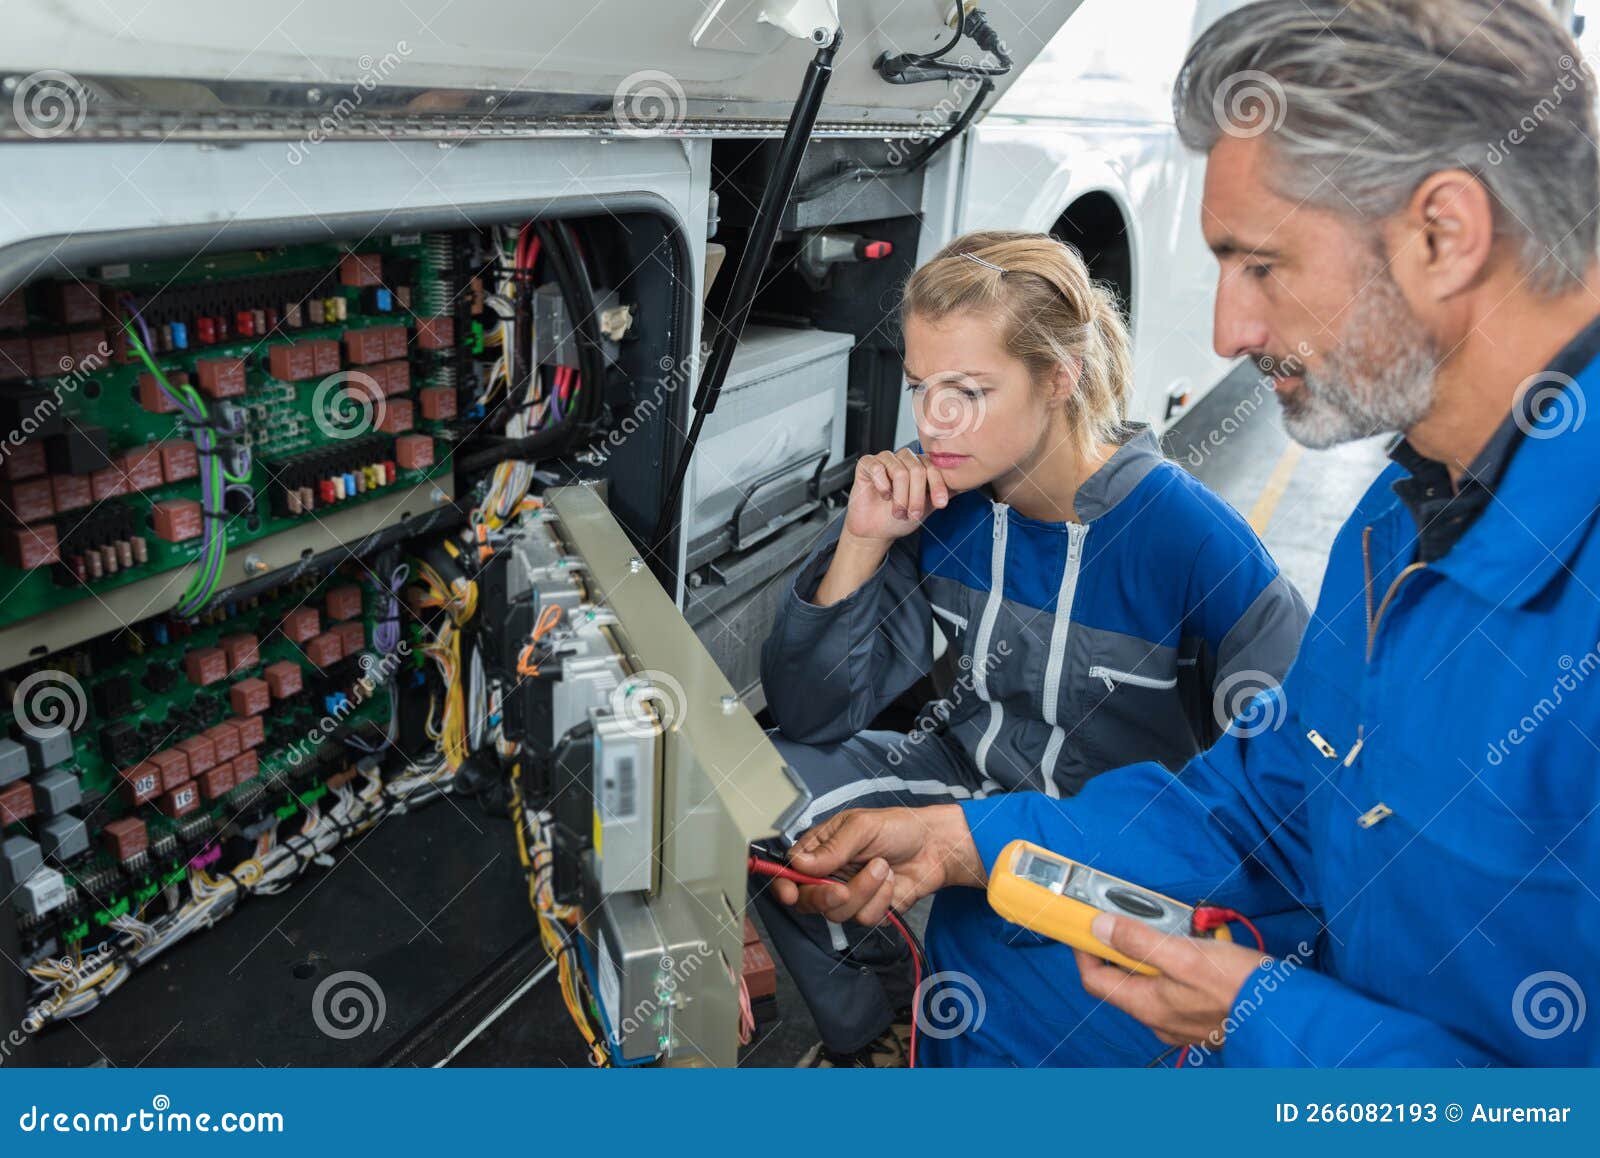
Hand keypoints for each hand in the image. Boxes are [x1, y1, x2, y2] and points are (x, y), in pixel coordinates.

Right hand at [767, 804, 985, 924]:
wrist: (936, 847)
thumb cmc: (898, 828)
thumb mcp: (863, 826)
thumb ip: (832, 847)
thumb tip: (799, 864)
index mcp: (821, 849)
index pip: (789, 871)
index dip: (784, 885)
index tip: (791, 893)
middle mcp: (830, 874)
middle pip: (809, 900)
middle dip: (825, 897)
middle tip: (841, 889)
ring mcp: (850, 894)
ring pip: (838, 913)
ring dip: (864, 891)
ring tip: (882, 867)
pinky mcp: (870, 910)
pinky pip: (865, 919)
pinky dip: (881, 900)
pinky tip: (891, 882)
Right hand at [843, 448, 952, 542]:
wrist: (876, 531)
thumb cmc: (900, 517)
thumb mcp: (928, 506)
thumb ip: (946, 493)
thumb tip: (972, 482)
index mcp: (919, 465)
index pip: (933, 467)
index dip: (938, 486)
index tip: (940, 504)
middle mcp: (904, 459)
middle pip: (917, 470)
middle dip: (916, 497)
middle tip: (912, 514)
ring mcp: (885, 459)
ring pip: (899, 472)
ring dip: (900, 497)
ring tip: (897, 511)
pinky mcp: (867, 463)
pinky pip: (878, 468)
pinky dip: (882, 486)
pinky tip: (882, 495)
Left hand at [1073, 913, 1268, 1051]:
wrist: (1286, 1015)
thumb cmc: (1239, 987)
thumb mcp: (1184, 955)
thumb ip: (1139, 941)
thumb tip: (1100, 928)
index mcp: (1148, 1006)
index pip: (1095, 980)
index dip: (1085, 950)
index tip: (1085, 925)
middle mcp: (1158, 1018)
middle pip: (1122, 979)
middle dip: (1123, 946)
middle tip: (1133, 919)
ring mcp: (1178, 1019)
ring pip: (1149, 981)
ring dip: (1152, 952)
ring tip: (1172, 930)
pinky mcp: (1199, 1014)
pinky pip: (1173, 987)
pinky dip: (1174, 964)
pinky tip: (1194, 949)